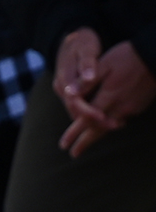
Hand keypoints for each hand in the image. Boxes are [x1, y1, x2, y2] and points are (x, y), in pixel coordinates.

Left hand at [60, 34, 155, 156]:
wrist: (155, 57)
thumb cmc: (127, 57)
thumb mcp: (103, 65)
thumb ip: (86, 81)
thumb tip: (67, 93)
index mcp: (108, 97)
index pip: (87, 120)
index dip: (75, 133)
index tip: (64, 145)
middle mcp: (120, 107)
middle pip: (99, 130)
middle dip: (85, 142)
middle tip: (73, 154)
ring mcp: (131, 108)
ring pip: (111, 126)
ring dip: (97, 134)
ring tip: (87, 142)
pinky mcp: (139, 106)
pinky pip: (121, 119)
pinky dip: (110, 124)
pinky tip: (106, 125)